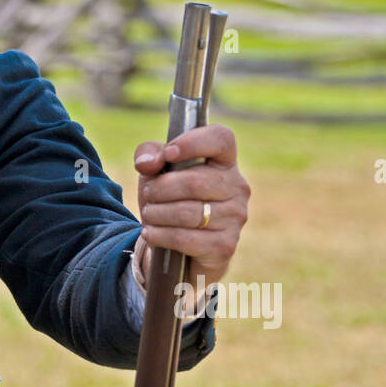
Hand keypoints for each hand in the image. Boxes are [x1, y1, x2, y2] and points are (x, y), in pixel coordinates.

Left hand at [133, 124, 249, 314]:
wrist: (181, 248)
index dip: (193, 143)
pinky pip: (186, 238)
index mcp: (224, 161)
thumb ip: (148, 155)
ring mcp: (235, 217)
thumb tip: (148, 163)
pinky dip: (160, 235)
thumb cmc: (170, 198)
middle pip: (195, 182)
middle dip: (160, 189)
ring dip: (157, 213)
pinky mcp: (225, 245)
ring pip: (187, 212)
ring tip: (149, 214)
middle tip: (148, 195)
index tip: (169, 154)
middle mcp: (237, 187)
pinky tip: (151, 233)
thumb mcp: (155, 171)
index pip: (221, 139)